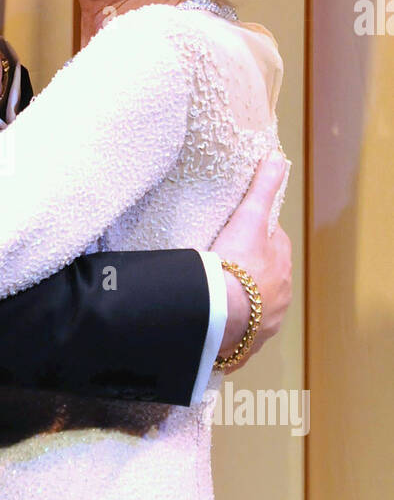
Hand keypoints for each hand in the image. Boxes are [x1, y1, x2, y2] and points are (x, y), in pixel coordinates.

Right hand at [213, 153, 291, 359]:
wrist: (220, 311)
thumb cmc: (235, 263)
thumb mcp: (249, 218)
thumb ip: (262, 187)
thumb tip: (277, 156)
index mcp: (282, 264)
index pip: (276, 243)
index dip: (259, 236)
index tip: (240, 234)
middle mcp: (280, 296)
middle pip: (267, 276)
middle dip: (251, 271)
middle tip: (223, 263)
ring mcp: (265, 322)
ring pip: (256, 306)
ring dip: (243, 301)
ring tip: (218, 295)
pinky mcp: (248, 343)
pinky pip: (241, 333)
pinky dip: (232, 328)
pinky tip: (217, 324)